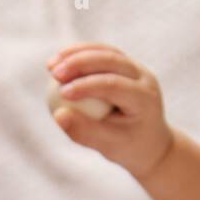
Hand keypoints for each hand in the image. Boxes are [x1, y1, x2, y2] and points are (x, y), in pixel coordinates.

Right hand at [47, 44, 174, 181]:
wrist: (149, 142)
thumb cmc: (127, 148)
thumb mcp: (107, 146)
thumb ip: (84, 131)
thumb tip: (57, 115)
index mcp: (145, 98)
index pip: (114, 85)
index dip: (87, 86)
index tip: (62, 93)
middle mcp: (145, 78)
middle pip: (111, 60)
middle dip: (80, 63)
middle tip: (54, 73)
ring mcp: (137, 68)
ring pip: (106, 52)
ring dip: (77, 54)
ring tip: (50, 66)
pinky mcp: (126, 65)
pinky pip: (102, 53)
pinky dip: (80, 55)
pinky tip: (59, 62)